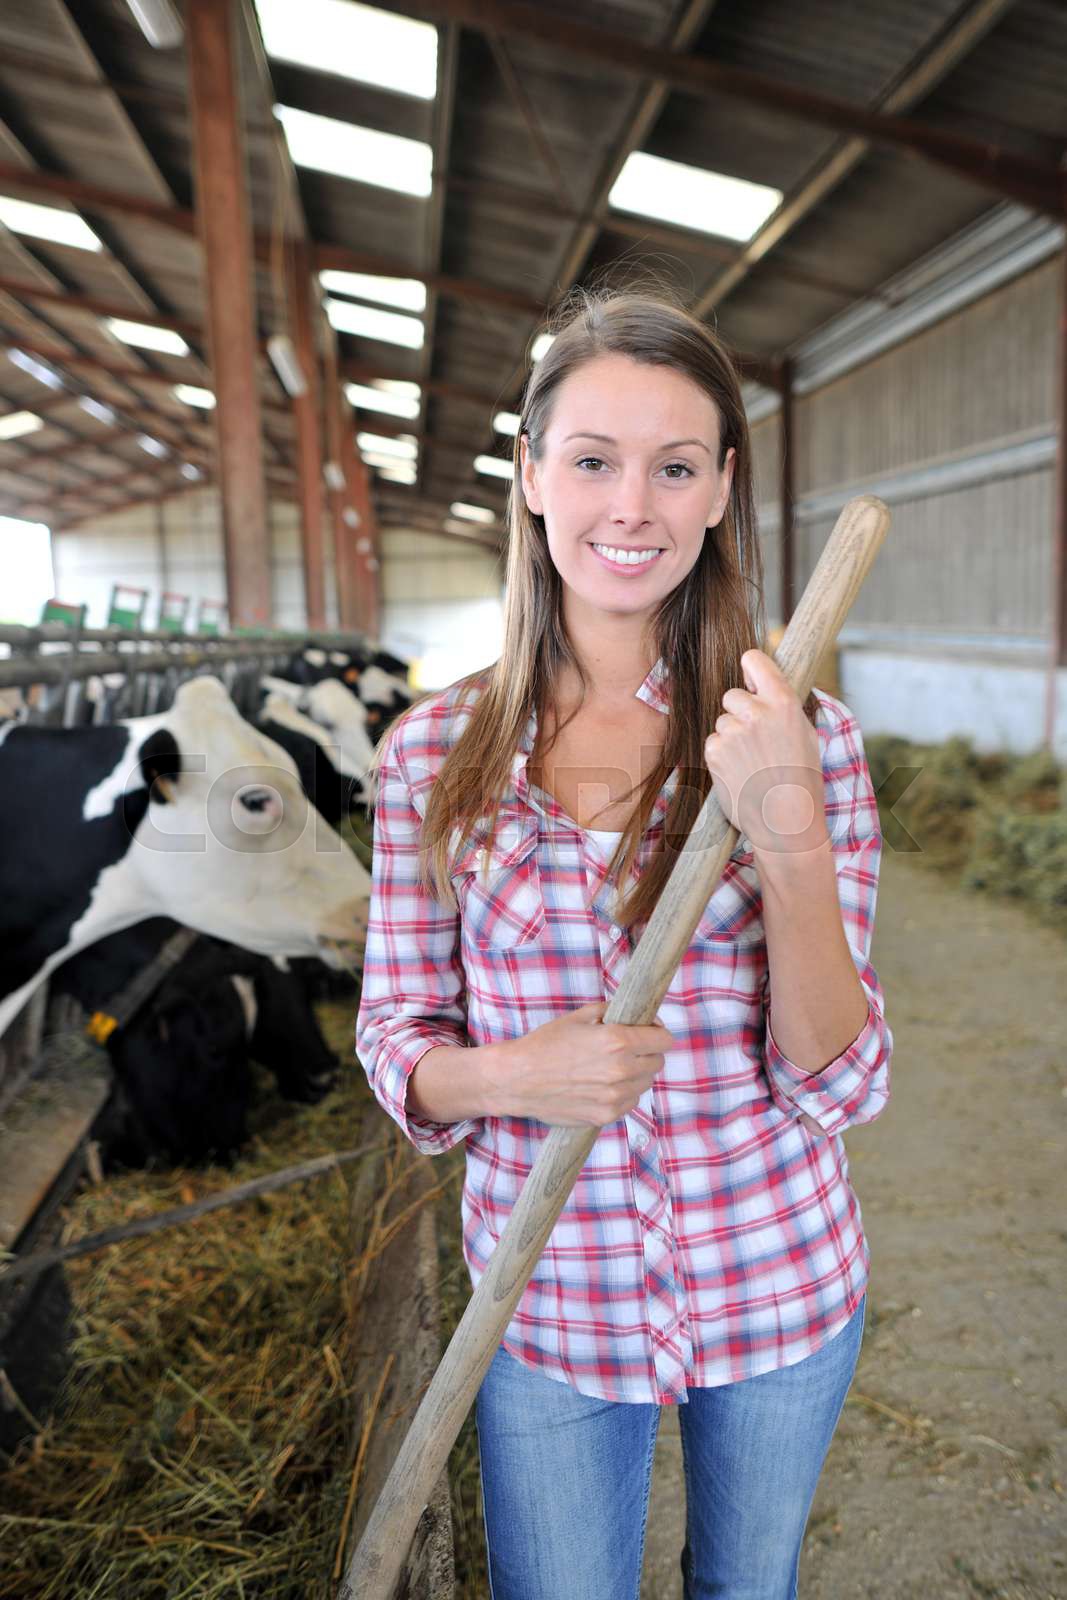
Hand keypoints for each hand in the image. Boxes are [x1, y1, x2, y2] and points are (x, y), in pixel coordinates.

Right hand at [495, 1001, 673, 1127]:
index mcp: (618, 1041)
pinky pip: (630, 1102)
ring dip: (635, 1074)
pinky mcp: (606, 1116)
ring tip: (609, 1068)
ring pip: (645, 1083)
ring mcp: (615, 1097)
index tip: (647, 1032)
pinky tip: (601, 1085)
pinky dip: (622, 1094)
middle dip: (646, 1053)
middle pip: (658, 1062)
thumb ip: (614, 1013)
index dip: (657, 1033)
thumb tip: (641, 1018)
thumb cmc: (546, 1044)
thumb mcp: (580, 1016)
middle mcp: (621, 1070)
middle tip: (626, 1050)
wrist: (517, 1079)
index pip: (664, 1040)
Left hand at [703, 649, 828, 856]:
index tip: (750, 678)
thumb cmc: (801, 780)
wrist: (786, 821)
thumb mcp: (805, 734)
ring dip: (731, 737)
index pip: (753, 659)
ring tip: (752, 762)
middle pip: (731, 695)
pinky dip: (721, 756)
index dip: (750, 669)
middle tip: (757, 741)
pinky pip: (713, 742)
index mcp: (783, 701)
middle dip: (740, 712)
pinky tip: (740, 772)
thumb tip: (762, 687)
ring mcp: (732, 731)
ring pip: (722, 722)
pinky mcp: (714, 751)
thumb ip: (782, 707)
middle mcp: (756, 711)